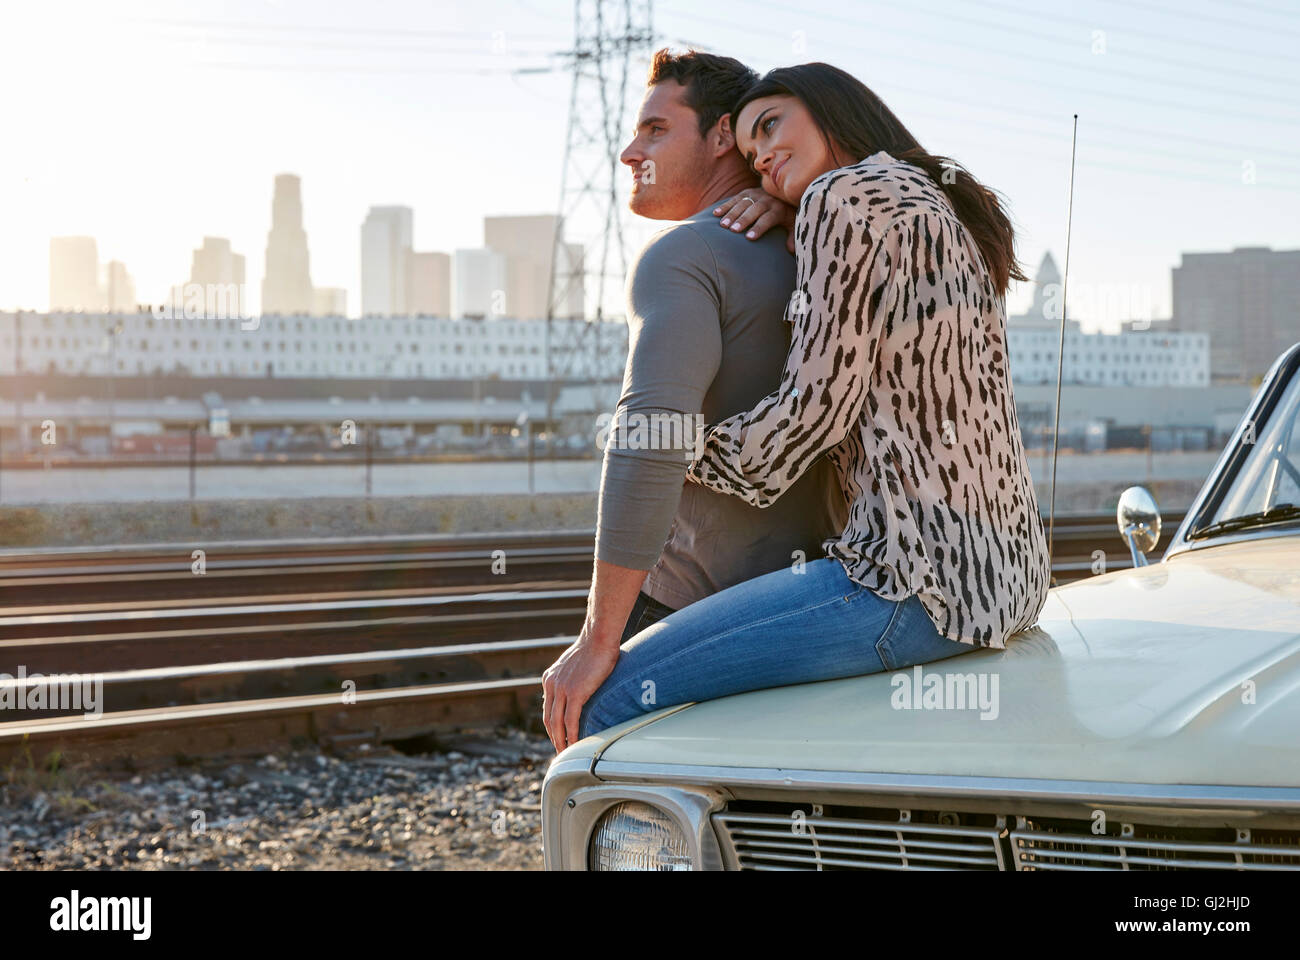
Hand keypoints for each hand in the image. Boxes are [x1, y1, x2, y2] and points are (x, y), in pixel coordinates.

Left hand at [541, 624, 620, 753]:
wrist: (599, 638)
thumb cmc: (594, 648)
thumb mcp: (574, 664)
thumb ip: (571, 678)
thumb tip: (579, 688)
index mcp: (550, 678)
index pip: (547, 708)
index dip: (551, 725)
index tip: (557, 736)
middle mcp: (552, 684)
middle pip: (549, 718)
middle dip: (553, 737)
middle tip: (559, 751)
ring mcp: (562, 689)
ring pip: (558, 722)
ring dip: (560, 740)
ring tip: (565, 752)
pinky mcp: (575, 693)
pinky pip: (571, 720)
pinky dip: (572, 734)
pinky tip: (575, 744)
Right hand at [713, 188, 796, 252]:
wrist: (783, 192)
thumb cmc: (786, 214)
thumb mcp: (793, 224)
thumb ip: (792, 236)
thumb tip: (792, 251)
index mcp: (778, 209)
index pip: (767, 219)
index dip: (759, 228)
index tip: (749, 238)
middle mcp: (766, 200)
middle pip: (753, 210)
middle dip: (743, 220)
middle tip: (733, 230)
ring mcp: (755, 194)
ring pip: (742, 203)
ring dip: (732, 214)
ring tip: (723, 225)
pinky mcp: (747, 192)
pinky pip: (734, 198)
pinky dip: (725, 206)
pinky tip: (715, 214)